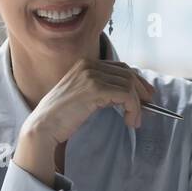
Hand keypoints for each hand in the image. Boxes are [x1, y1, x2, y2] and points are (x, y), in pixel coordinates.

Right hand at [14, 58, 154, 184]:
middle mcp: (88, 65)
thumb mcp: (82, 95)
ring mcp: (91, 75)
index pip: (120, 67)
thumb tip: (127, 94)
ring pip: (128, 84)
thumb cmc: (62, 116)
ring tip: (134, 120)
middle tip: (148, 106)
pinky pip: (125, 95)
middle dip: (141, 90)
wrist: (43, 126)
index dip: (136, 81)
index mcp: (85, 64)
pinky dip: (133, 108)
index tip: (145, 95)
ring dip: (137, 105)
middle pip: (127, 73)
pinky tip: (130, 121)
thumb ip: (100, 89)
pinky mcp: (94, 89)